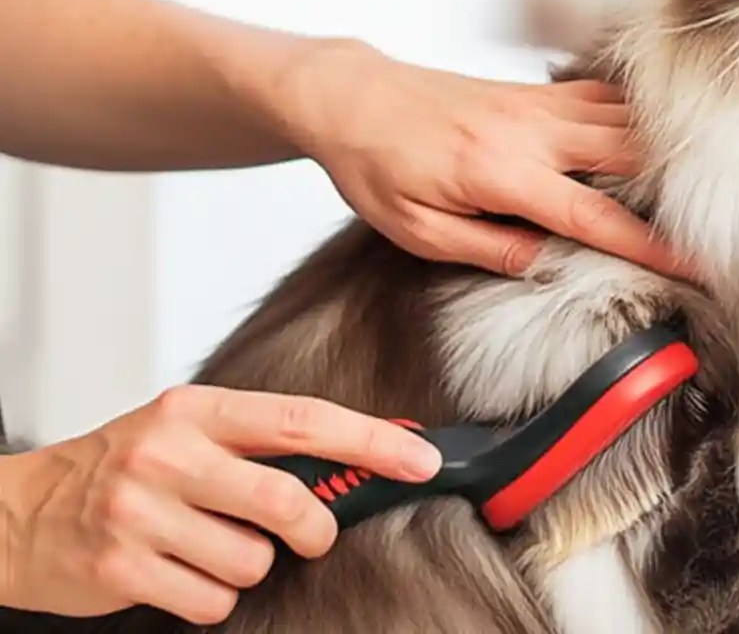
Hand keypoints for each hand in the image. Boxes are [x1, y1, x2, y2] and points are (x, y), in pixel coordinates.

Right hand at [0, 385, 439, 624]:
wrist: (21, 511)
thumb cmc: (123, 466)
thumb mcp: (189, 431)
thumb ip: (266, 442)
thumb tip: (371, 452)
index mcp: (196, 411)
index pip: (304, 420)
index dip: (372, 442)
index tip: (424, 460)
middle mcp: (169, 454)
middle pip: (288, 501)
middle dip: (314, 528)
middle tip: (308, 534)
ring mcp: (140, 512)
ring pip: (253, 562)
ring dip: (246, 565)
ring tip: (205, 545)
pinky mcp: (121, 569)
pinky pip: (212, 600)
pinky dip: (209, 595)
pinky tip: (177, 571)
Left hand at [272, 40, 692, 278]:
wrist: (352, 99)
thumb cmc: (377, 167)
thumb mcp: (420, 231)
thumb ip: (491, 250)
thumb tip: (551, 266)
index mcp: (501, 174)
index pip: (592, 214)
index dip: (647, 244)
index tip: (692, 264)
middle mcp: (529, 131)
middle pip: (628, 153)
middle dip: (675, 188)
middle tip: (713, 221)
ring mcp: (535, 103)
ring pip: (623, 119)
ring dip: (661, 151)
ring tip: (695, 187)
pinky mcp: (533, 91)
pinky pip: (601, 98)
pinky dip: (633, 118)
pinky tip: (649, 142)